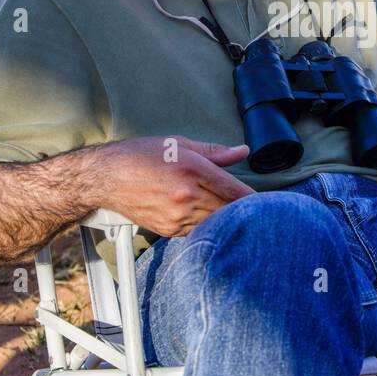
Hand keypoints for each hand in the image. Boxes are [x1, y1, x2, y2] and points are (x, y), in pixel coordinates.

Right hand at [98, 136, 254, 237]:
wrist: (105, 178)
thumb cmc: (140, 156)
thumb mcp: (179, 144)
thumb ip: (215, 152)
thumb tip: (242, 152)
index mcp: (193, 170)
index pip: (235, 190)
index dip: (255, 199)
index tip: (270, 203)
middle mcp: (186, 196)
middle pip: (229, 210)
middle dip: (244, 211)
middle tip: (258, 211)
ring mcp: (177, 216)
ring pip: (215, 223)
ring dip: (226, 220)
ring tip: (235, 216)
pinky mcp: (168, 230)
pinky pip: (198, 231)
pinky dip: (207, 225)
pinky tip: (208, 218)